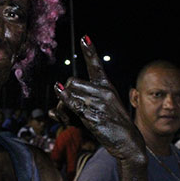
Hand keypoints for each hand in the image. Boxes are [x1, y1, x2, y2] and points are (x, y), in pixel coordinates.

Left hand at [52, 36, 145, 162]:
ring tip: (67, 118)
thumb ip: (74, 110)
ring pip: (69, 94)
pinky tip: (57, 110)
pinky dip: (63, 106)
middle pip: (72, 82)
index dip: (90, 51)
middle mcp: (103, 91)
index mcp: (107, 87)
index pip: (96, 66)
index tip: (84, 38)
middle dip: (65, 94)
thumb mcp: (98, 113)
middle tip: (66, 109)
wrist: (129, 142)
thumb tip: (51, 114)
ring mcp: (98, 102)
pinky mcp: (93, 115)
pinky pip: (71, 105)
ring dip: (62, 107)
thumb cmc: (112, 127)